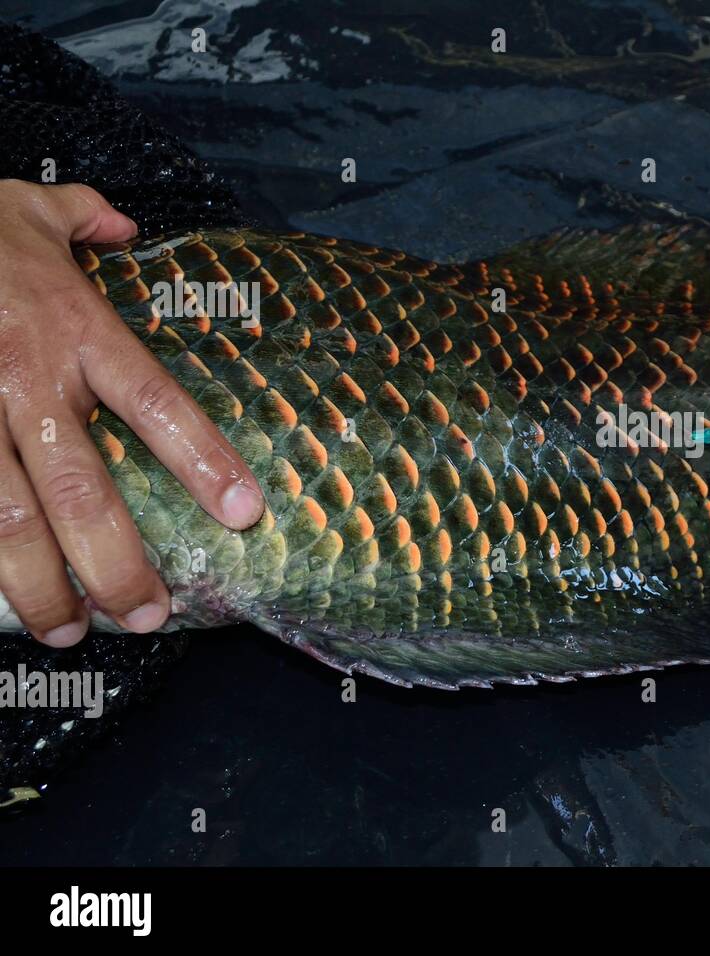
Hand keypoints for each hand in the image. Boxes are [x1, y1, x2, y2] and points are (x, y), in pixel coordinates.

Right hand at [0, 180, 263, 646]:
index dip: (203, 460)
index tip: (245, 513)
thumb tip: (123, 222)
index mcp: (75, 326)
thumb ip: (84, 217)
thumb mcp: (25, 205)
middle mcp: (25, 375)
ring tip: (67, 631)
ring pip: (3, 512)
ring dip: (38, 583)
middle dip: (115, 562)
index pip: (156, 403)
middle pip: (79, 486)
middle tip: (146, 616)